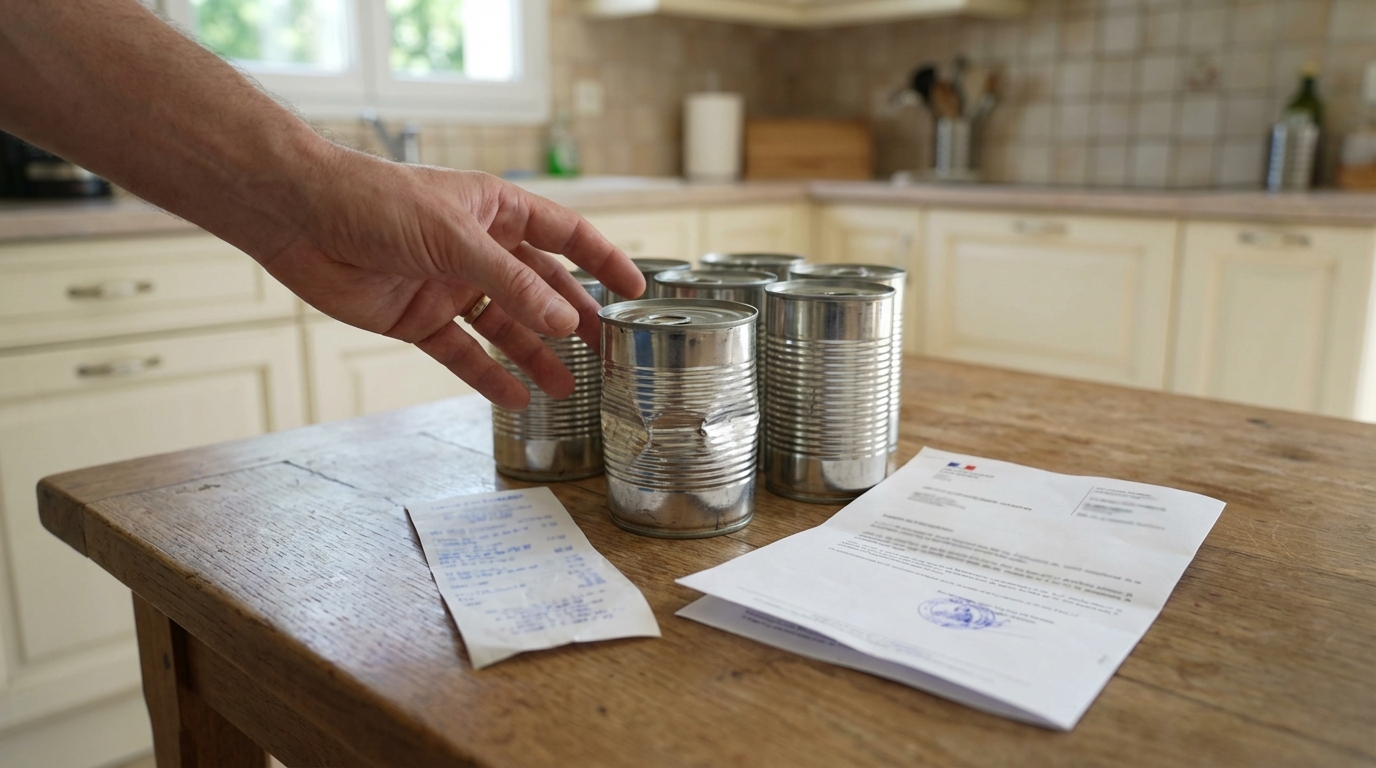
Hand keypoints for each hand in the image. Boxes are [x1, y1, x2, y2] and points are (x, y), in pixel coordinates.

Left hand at [257, 147, 644, 410]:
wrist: (300, 219)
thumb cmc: (376, 202)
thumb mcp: (455, 238)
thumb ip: (511, 283)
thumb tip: (564, 321)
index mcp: (496, 210)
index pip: (566, 235)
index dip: (602, 261)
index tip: (636, 290)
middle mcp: (478, 248)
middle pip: (540, 288)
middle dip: (573, 320)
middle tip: (607, 352)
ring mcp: (449, 285)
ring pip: (505, 327)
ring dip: (536, 356)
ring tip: (569, 389)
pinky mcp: (418, 318)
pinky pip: (463, 352)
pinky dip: (488, 375)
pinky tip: (516, 399)